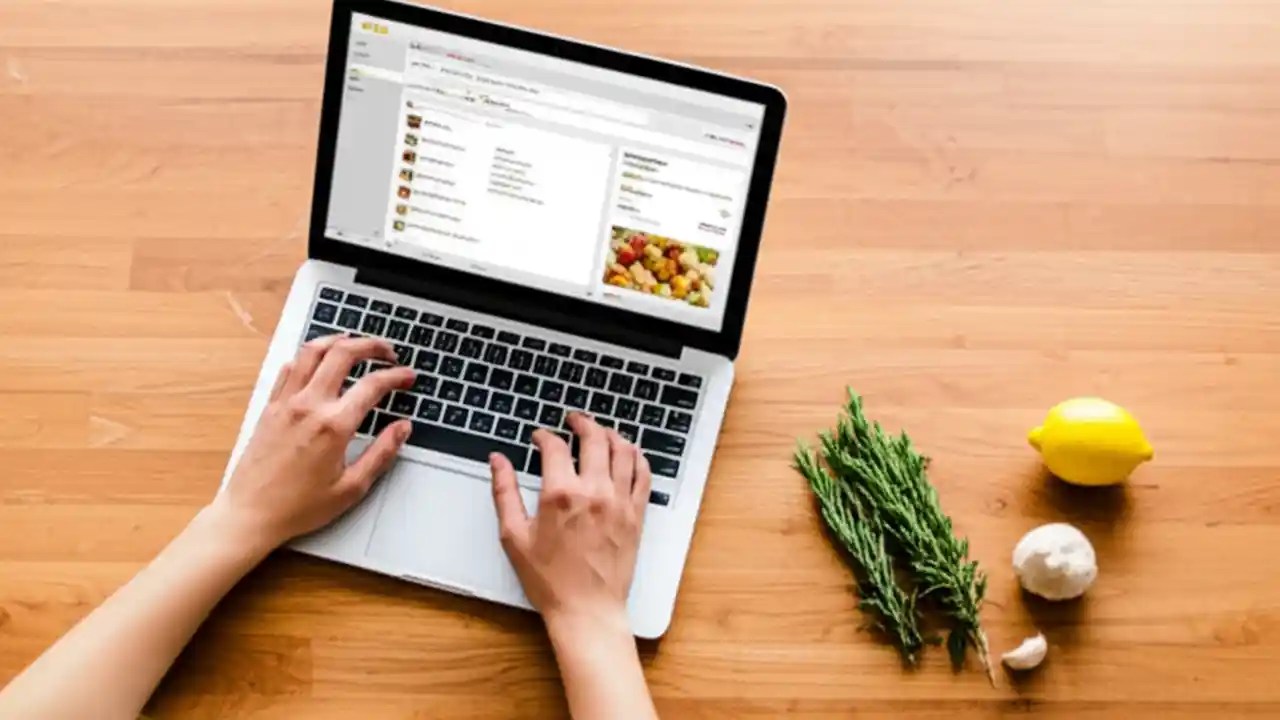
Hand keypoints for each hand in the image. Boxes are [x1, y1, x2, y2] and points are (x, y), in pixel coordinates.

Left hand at [212, 335, 415, 549]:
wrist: (251, 514)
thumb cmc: (298, 507)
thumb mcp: (352, 488)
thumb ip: (382, 453)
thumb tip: (402, 429)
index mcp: (333, 426)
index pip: (373, 385)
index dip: (396, 376)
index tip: (406, 377)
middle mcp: (308, 406)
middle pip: (343, 353)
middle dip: (371, 346)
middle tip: (387, 352)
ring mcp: (286, 403)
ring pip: (312, 351)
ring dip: (337, 340)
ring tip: (354, 342)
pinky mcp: (270, 406)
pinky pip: (289, 368)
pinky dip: (307, 356)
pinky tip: (317, 361)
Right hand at [488, 413, 651, 633]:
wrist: (586, 609)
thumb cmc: (548, 579)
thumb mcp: (513, 536)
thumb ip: (504, 492)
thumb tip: (497, 461)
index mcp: (560, 495)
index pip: (555, 447)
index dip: (545, 436)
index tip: (540, 438)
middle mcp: (594, 492)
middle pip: (595, 438)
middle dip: (583, 423)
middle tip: (575, 420)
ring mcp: (619, 502)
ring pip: (623, 450)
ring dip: (611, 434)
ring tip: (601, 431)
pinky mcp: (636, 515)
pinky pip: (643, 475)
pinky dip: (637, 458)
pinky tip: (629, 454)